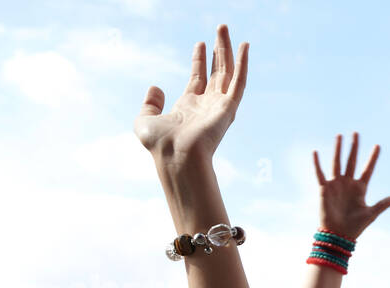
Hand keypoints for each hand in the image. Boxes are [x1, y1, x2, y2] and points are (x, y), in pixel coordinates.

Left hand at [136, 24, 248, 167]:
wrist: (176, 156)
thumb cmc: (160, 144)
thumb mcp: (145, 120)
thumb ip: (149, 104)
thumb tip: (156, 87)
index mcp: (189, 107)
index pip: (198, 78)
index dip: (199, 60)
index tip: (200, 44)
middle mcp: (207, 105)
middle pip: (216, 72)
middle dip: (218, 50)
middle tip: (220, 29)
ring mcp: (219, 106)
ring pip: (228, 72)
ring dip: (228, 50)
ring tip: (225, 29)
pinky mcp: (228, 107)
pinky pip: (239, 81)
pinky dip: (243, 64)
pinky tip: (244, 46)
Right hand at [313, 133, 389, 241]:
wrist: (339, 234)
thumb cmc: (356, 226)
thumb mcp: (372, 213)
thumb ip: (384, 203)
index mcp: (360, 188)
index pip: (367, 169)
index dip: (373, 158)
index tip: (378, 145)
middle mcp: (348, 183)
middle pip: (352, 161)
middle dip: (354, 147)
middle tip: (356, 133)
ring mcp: (336, 185)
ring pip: (337, 162)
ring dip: (338, 149)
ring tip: (340, 136)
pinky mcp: (324, 189)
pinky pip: (320, 173)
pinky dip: (317, 163)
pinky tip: (315, 152)